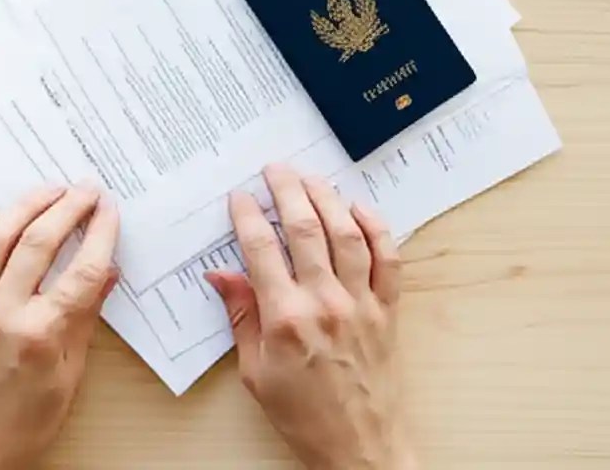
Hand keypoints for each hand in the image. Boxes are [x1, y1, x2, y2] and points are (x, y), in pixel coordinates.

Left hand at [0, 184, 119, 469]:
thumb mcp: (70, 377)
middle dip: (67, 207)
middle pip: (39, 242)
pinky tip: (13, 221)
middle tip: (87, 189)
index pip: (80, 270)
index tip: (111, 211)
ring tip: (50, 189)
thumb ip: (86, 318)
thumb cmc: (24, 426)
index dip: (100, 234)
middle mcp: (3, 314)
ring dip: (26, 207)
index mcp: (41, 335)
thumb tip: (107, 272)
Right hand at [206, 165, 415, 469]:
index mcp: (286, 320)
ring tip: (311, 178)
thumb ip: (241, 317)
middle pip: (305, 228)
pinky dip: (376, 227)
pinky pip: (388, 257)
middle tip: (275, 169)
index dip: (248, 216)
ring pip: (347, 233)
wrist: (359, 447)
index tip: (239, 197)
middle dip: (287, 190)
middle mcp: (326, 303)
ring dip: (328, 198)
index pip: (262, 249)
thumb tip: (221, 276)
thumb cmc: (304, 417)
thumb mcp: (255, 373)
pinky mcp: (388, 310)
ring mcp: (362, 303)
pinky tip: (359, 209)